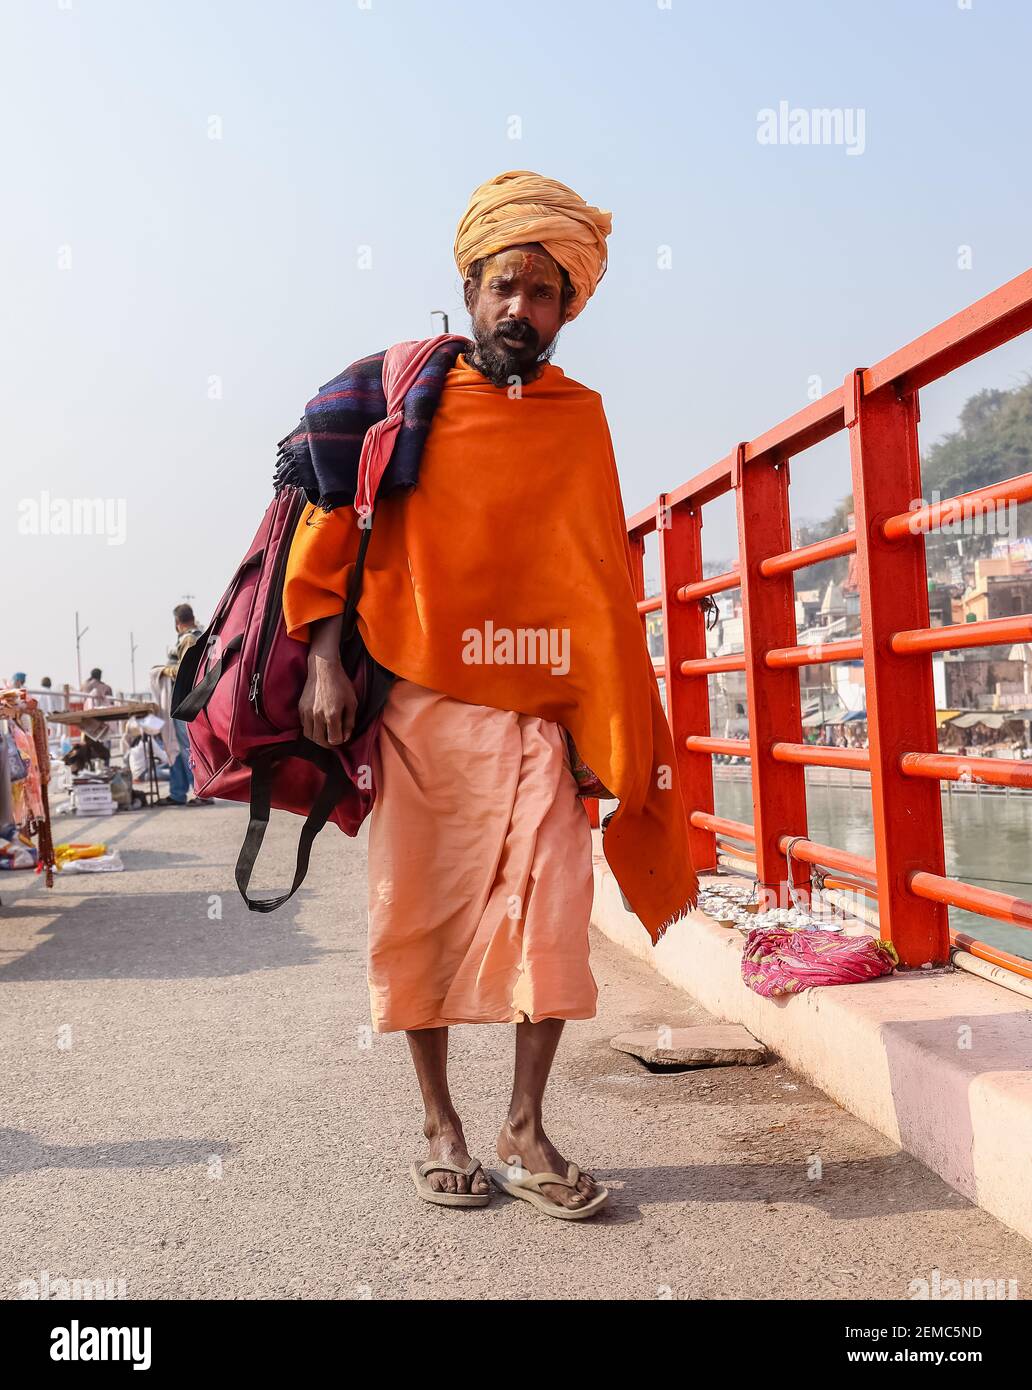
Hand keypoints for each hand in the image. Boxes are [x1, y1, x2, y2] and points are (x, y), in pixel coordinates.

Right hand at [300, 615, 356, 746]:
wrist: (323, 669)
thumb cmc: (341, 684)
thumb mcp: (352, 702)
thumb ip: (350, 722)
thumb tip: (345, 737)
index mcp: (332, 715)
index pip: (334, 740)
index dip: (340, 741)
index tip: (342, 736)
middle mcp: (317, 715)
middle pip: (320, 741)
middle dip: (328, 744)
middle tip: (333, 740)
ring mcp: (307, 712)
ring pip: (309, 735)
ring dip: (317, 738)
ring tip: (325, 734)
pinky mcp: (301, 708)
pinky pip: (304, 725)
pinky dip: (311, 728)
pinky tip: (318, 723)